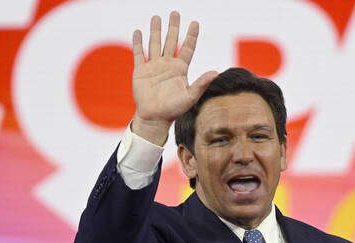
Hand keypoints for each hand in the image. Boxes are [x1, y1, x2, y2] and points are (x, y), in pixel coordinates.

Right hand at [130, 11, 217, 144]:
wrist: (155, 117)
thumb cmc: (174, 110)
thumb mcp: (190, 97)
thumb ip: (201, 84)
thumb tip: (216, 72)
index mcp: (180, 69)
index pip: (187, 48)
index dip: (191, 35)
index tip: (195, 23)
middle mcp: (167, 64)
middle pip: (171, 41)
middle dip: (173, 27)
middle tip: (175, 13)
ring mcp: (154, 66)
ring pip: (155, 43)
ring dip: (155, 30)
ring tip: (156, 17)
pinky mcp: (140, 70)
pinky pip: (139, 54)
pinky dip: (138, 43)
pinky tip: (138, 32)